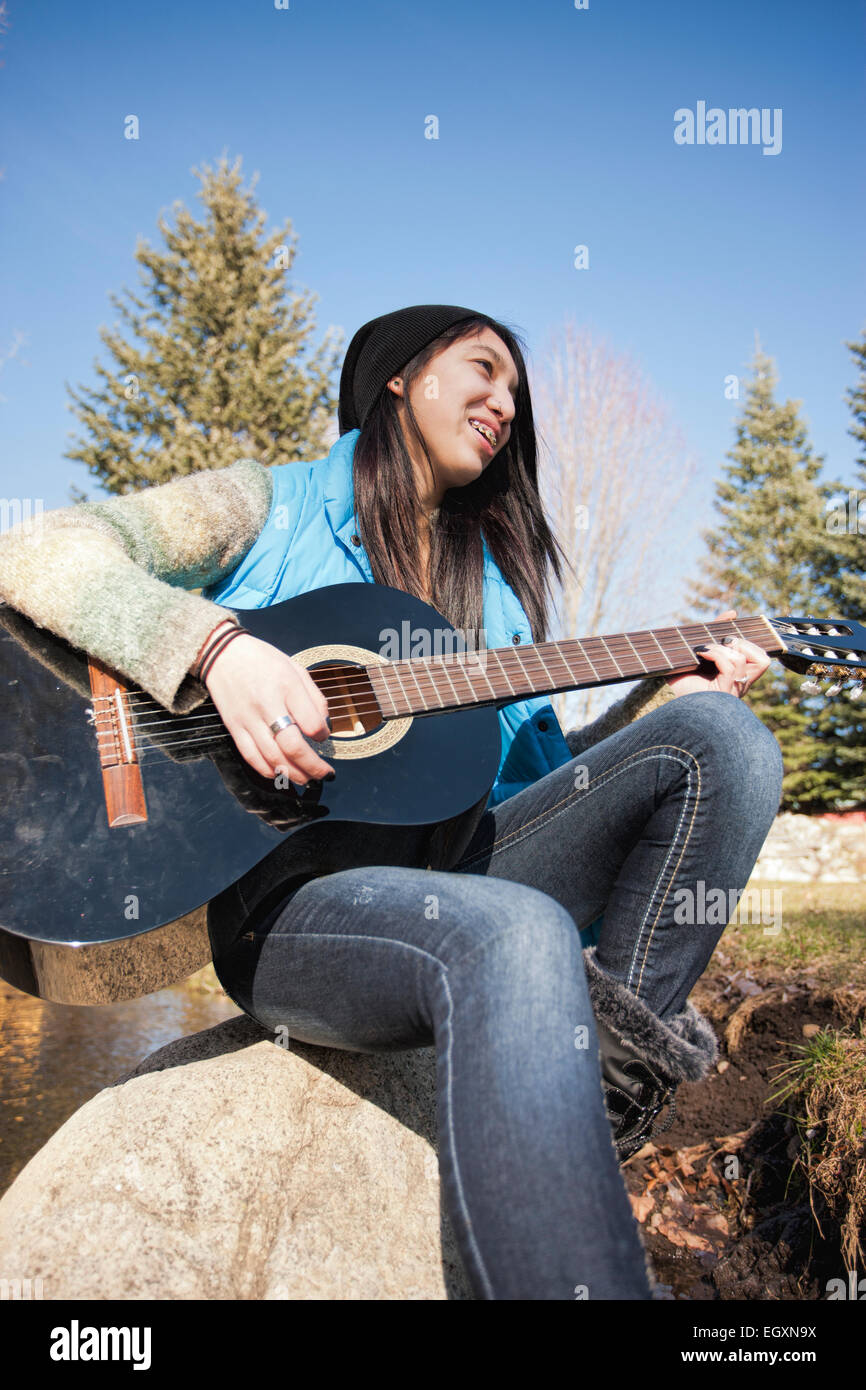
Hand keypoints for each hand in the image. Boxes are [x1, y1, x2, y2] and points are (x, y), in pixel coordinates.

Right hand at [204, 632, 333, 784]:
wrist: (221, 654)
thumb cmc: (262, 660)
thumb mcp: (295, 668)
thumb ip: (313, 697)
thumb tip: (324, 726)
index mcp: (286, 685)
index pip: (311, 721)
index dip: (323, 735)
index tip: (324, 737)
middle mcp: (267, 704)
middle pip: (292, 746)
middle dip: (313, 766)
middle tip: (326, 774)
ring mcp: (248, 719)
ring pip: (272, 757)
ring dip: (293, 773)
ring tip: (307, 779)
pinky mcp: (234, 727)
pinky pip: (251, 756)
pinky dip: (267, 770)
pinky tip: (280, 775)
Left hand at [665, 609, 770, 698]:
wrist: (670, 703)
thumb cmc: (683, 681)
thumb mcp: (700, 652)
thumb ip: (715, 633)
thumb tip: (733, 613)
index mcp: (738, 677)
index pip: (761, 656)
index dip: (750, 639)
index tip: (731, 624)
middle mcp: (740, 684)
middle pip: (762, 659)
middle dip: (741, 643)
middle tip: (720, 643)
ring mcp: (733, 689)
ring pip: (742, 659)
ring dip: (721, 649)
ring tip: (705, 650)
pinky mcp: (724, 692)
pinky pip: (730, 666)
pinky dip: (716, 654)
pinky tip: (701, 655)